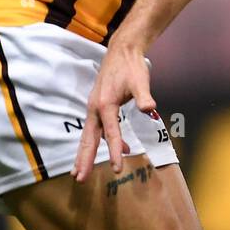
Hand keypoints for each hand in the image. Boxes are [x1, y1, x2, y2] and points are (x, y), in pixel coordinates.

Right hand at [72, 41, 154, 181]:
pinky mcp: (97, 106)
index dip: (114, 152)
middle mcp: (95, 108)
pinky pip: (94, 128)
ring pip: (88, 135)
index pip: (110, 134)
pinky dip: (97, 141)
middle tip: (80, 179)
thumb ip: (144, 96)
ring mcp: (93, 107)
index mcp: (105, 104)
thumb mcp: (141, 80)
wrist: (122, 51)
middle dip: (84, 159)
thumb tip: (150, 108)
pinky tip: (115, 147)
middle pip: (89, 139)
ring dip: (84, 153)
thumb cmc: (131, 66)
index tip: (117, 169)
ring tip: (79, 172)